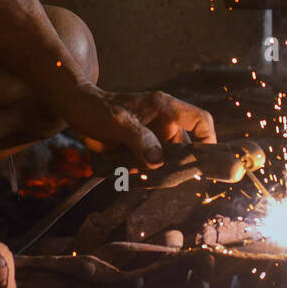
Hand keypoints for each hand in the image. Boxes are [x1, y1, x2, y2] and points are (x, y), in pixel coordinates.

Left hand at [65, 85, 215, 166]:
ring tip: (139, 175)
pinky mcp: (142, 149)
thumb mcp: (118, 122)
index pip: (201, 120)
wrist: (77, 110)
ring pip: (170, 161)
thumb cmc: (97, 108)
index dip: (209, 140)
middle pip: (188, 148)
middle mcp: (165, 123)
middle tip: (166, 178)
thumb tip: (158, 162)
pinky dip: (145, 175)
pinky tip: (128, 175)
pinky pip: (153, 167)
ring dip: (159, 173)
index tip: (205, 162)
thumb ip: (139, 139)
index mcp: (166, 108)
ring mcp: (154, 137)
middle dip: (180, 166)